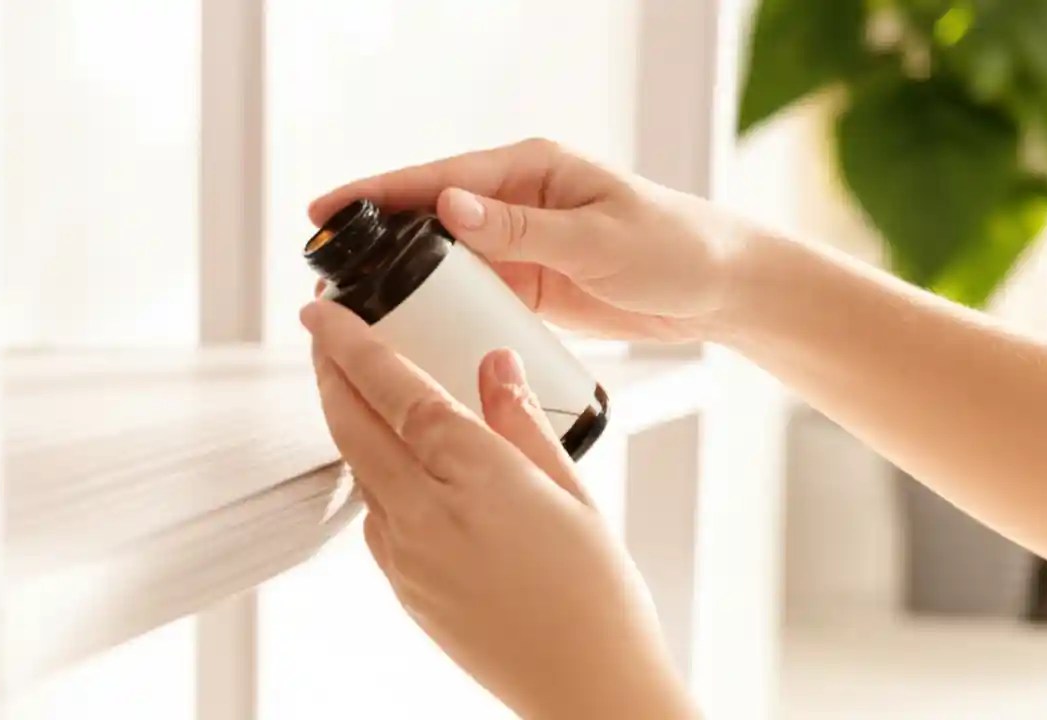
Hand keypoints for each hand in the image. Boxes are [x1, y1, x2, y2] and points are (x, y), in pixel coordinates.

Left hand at [302, 300, 694, 719]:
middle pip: (352, 426)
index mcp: (474, 476)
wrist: (584, 686)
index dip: (350, 345)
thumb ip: (522, 422)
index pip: (393, 390)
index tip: (320, 311)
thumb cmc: (596, 594)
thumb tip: (494, 365)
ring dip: (350, 423)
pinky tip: (401, 465)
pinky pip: (374, 514)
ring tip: (365, 391)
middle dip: (328, 374)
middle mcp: (425, 514)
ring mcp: (406, 556)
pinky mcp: (402, 587)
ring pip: (359, 469)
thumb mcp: (572, 492)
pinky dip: (375, 475)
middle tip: (322, 337)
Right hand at [310, 138, 759, 342]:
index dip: (378, 194)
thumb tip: (451, 205)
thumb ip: (523, 227)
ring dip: (403, 283)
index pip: (439, 179)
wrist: (720, 289)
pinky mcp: (531, 288)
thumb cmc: (675, 244)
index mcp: (530, 171)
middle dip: (376, 242)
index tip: (327, 210)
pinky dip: (443, 313)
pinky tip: (414, 333)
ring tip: (355, 310)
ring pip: (444, 264)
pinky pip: (473, 298)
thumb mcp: (597, 236)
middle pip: (429, 220)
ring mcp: (520, 248)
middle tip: (325, 272)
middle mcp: (517, 204)